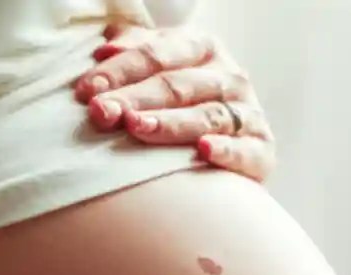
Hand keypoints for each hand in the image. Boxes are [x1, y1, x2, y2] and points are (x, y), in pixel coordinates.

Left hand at [75, 24, 275, 181]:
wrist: (226, 147)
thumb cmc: (180, 105)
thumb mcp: (157, 70)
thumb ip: (134, 53)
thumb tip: (104, 49)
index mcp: (202, 48)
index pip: (158, 54)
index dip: (121, 70)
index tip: (87, 90)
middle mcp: (229, 76)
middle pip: (178, 85)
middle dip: (136, 98)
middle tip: (103, 113)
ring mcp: (248, 112)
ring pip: (208, 115)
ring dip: (171, 123)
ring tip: (138, 128)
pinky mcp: (262, 149)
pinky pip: (245, 149)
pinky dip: (226, 151)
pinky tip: (202, 151)